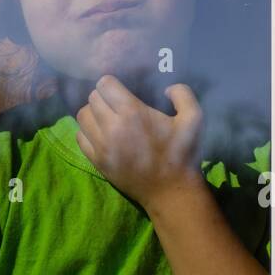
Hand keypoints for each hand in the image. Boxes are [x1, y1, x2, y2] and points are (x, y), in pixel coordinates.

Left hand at [75, 76, 203, 211]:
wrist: (171, 191)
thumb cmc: (182, 154)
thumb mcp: (194, 120)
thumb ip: (183, 94)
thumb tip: (166, 88)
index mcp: (133, 113)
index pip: (104, 84)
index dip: (112, 84)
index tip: (121, 91)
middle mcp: (112, 127)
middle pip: (92, 98)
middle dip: (103, 97)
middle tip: (116, 104)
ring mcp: (101, 146)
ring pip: (82, 116)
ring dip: (93, 113)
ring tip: (106, 117)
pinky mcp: (96, 161)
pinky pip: (80, 136)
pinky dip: (87, 131)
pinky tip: (101, 134)